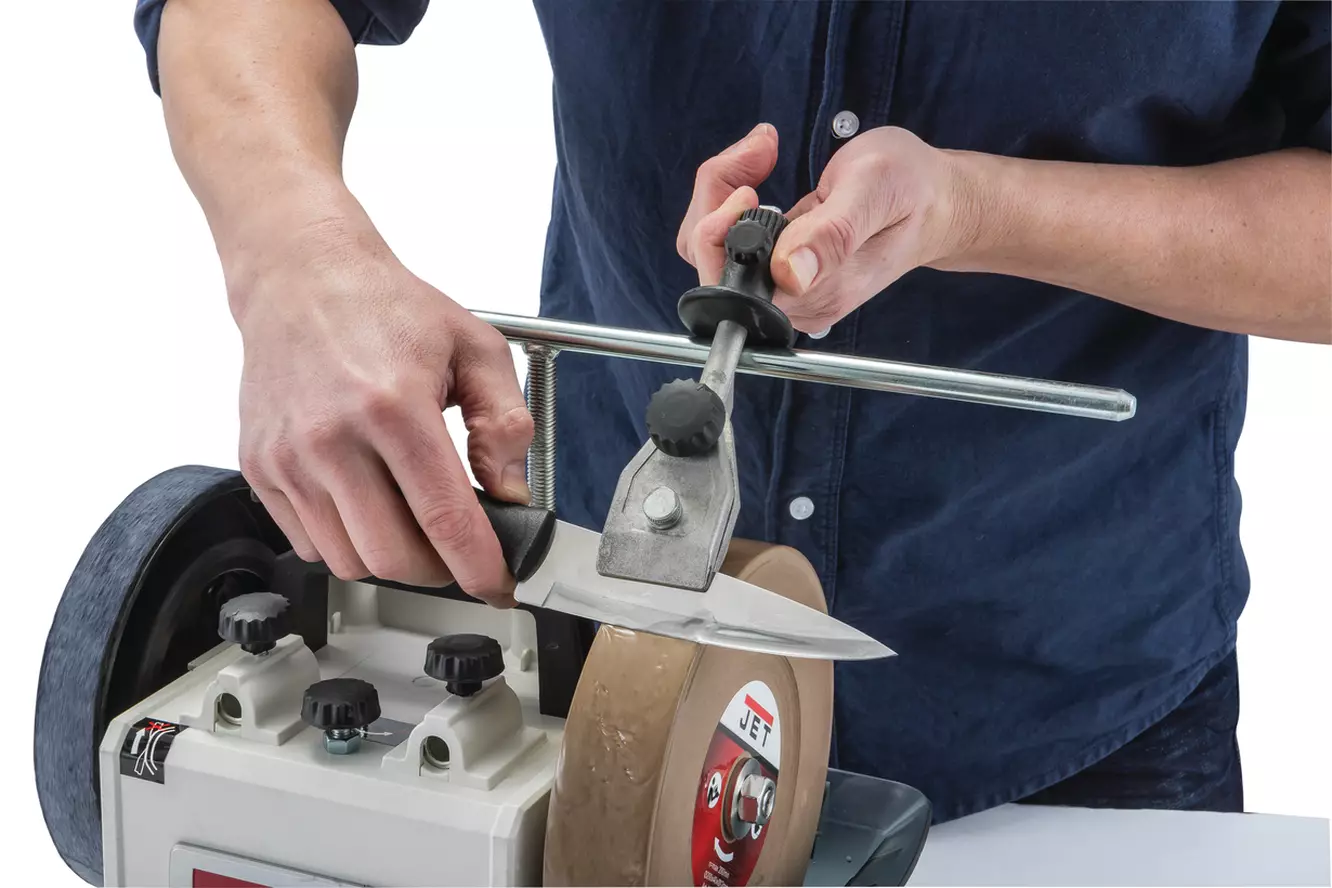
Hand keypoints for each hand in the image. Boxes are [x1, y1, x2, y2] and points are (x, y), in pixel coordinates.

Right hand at [233, 220, 532, 604]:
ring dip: (390, 560)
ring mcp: (289, 458)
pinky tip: (367, 505)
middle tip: (457, 551)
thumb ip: (505, 422)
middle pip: (393, 558)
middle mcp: (334, 438)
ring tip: (412, 523)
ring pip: (348, 561)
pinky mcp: (260, 468)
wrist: (300, 276)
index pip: (444, 520)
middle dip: (438, 570)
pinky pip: (309, 543)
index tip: (498, 586)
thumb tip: (511, 492)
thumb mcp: (475, 347)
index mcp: (396, 408)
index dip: (478, 568)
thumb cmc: (385, 307)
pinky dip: (346, 542)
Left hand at [680, 125, 976, 333]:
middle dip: (719, 196)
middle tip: (760, 152)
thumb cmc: (911, 193)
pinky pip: (725, 236)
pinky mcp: (775, 267)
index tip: (753, 187)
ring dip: (722, 189)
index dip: (723, 232)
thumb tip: (790, 276)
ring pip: (710, 246)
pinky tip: (759, 165)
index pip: (729, 280)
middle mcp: (792, 301)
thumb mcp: (875, 195)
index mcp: (813, 294)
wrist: (933, 202)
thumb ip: (833, 234)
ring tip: (762, 152)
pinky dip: (730, 192)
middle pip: (709, 261)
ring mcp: (781, 286)